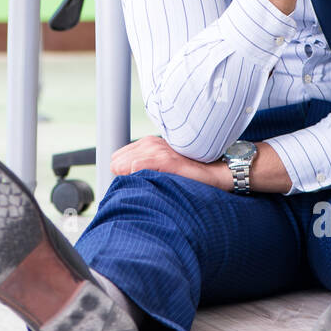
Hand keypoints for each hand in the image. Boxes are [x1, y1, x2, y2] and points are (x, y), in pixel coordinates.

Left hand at [110, 136, 230, 190]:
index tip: (131, 182)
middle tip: (137, 186)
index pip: (116, 158)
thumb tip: (125, 177)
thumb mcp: (162, 167)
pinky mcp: (166, 160)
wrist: (214, 173)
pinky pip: (138, 166)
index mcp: (147, 144)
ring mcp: (158, 150)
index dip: (121, 172)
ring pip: (124, 164)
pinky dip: (136, 176)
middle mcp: (150, 144)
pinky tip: (146, 182)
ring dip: (129, 178)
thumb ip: (144, 168)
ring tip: (143, 187)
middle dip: (122, 175)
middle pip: (116, 162)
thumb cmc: (189, 173)